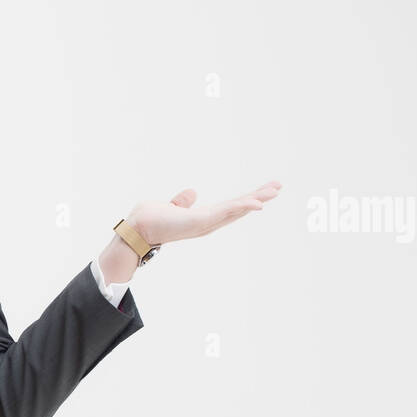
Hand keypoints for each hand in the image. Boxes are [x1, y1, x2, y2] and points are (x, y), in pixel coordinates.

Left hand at [124, 180, 281, 247]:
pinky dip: (241, 208)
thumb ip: (182, 202)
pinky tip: (256, 203)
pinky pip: (225, 212)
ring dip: (256, 200)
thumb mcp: (173, 207)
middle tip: (279, 187)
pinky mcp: (200, 221)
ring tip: (274, 190)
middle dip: (259, 198)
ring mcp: (205, 223)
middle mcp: (207, 222)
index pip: (230, 207)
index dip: (247, 199)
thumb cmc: (151, 220)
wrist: (138, 229)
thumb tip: (191, 193)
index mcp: (203, 218)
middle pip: (239, 209)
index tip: (264, 190)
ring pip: (236, 209)